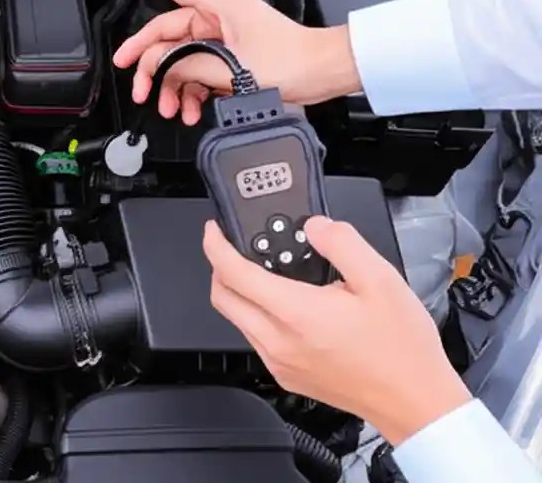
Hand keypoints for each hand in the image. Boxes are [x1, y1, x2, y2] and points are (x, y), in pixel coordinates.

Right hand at [112, 0, 362, 124]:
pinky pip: (199, 70)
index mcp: (220, 3)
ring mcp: (225, 36)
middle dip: (151, 65)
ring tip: (169, 108)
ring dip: (173, 86)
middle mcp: (220, 15)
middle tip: (136, 85)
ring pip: (183, 58)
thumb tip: (160, 66)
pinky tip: (190, 109)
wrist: (322, 73)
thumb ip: (187, 64)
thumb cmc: (292, 60)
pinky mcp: (232, 55)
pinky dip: (192, 92)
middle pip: (170, 35)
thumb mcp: (230, 66)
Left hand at [203, 217, 470, 444]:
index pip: (233, 274)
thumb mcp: (380, 279)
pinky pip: (255, 340)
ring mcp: (279, 363)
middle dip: (219, 268)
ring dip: (239, 294)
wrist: (414, 401)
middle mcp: (279, 341)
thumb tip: (314, 226)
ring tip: (267, 274)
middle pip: (222, 298)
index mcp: (296, 313)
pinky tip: (286, 306)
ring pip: (236, 320)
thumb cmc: (401, 348)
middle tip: (234, 249)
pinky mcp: (286, 377)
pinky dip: (256, 316)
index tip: (215, 231)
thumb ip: (341, 243)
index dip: (216, 246)